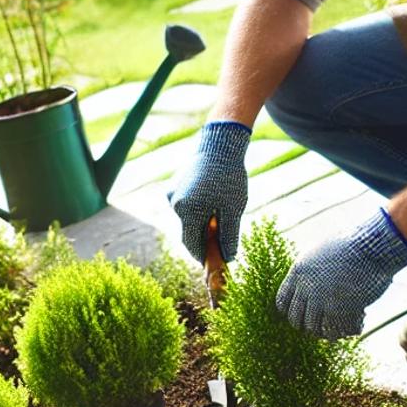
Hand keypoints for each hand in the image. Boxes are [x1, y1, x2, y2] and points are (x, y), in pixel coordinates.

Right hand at [166, 120, 250, 261]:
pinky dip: (198, 209)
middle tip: (221, 243)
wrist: (219, 144)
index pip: (192, 244)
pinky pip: (186, 204)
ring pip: (187, 217)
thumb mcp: (233, 209)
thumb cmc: (229, 177)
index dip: (203, 256)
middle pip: (189, 231)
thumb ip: (229, 236)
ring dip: (201, 222)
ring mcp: (173, 192)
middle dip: (203, 239)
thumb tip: (228, 258)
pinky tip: (214, 201)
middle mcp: (175, 203)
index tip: (215, 262)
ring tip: (221, 216)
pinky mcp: (175, 184)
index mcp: (187, 211)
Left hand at [276, 208, 406, 338]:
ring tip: (340, 328)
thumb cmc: (353, 244)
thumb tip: (310, 281)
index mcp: (299, 271)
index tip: (303, 314)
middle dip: (308, 325)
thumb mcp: (322, 251)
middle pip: (296, 319)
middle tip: (321, 326)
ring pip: (314, 329)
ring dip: (326, 332)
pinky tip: (357, 324)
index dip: (292, 311)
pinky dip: (345, 331)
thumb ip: (311, 268)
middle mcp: (306, 287)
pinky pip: (335, 331)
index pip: (282, 302)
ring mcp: (322, 300)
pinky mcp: (340, 310)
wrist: (372, 246)